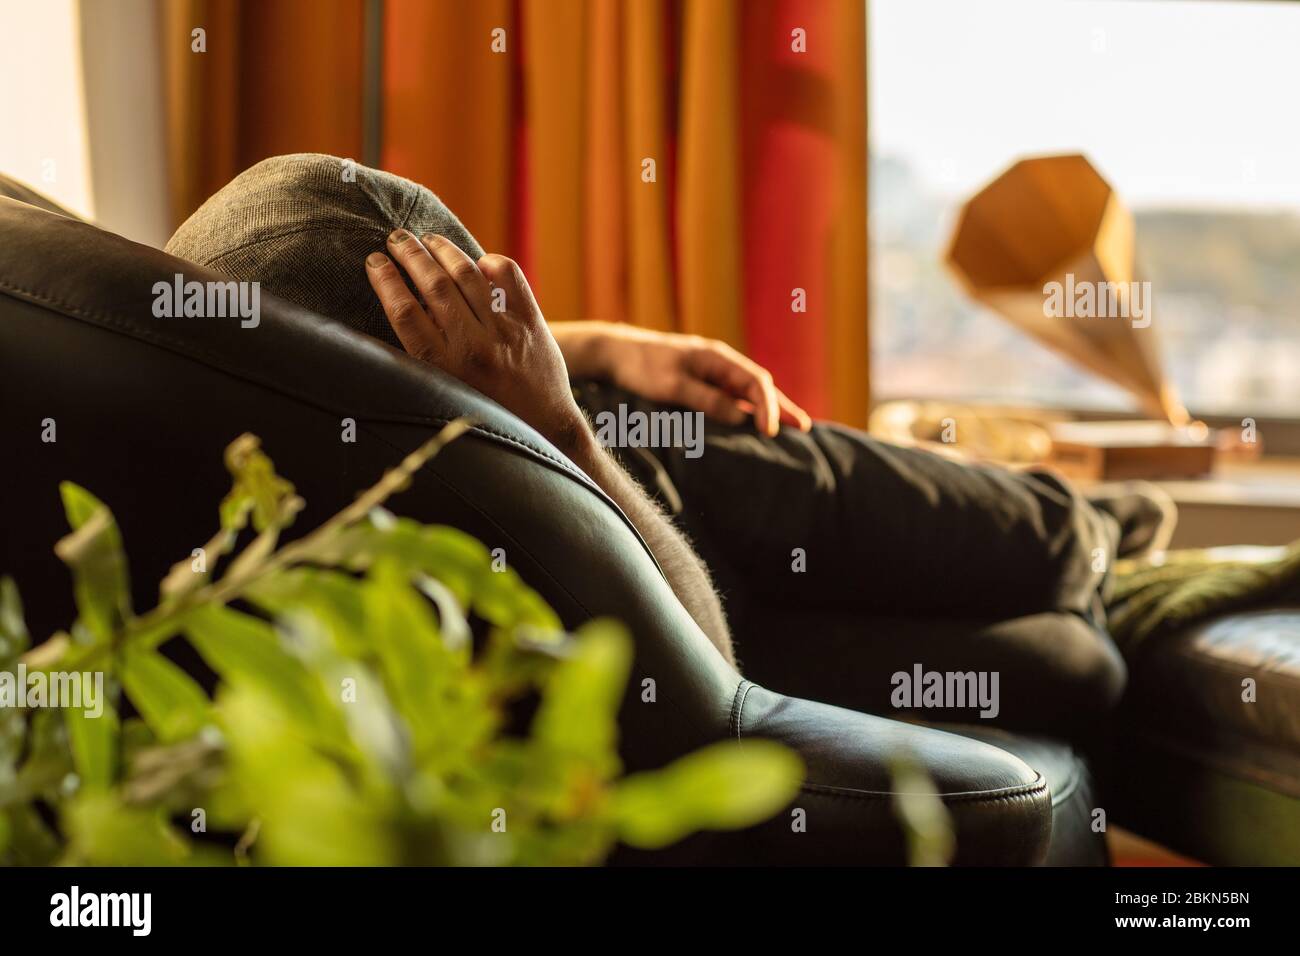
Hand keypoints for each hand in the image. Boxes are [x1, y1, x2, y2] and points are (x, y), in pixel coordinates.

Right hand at [365, 231, 587, 452]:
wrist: (543, 424)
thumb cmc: (484, 408)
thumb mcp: (444, 388)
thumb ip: (423, 350)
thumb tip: (399, 302)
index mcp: (443, 367)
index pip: (404, 311)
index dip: (385, 280)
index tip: (374, 261)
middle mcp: (473, 347)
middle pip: (433, 284)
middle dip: (409, 254)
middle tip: (396, 238)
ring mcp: (505, 332)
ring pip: (467, 274)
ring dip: (443, 250)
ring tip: (427, 239)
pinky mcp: (531, 321)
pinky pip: (509, 276)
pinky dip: (490, 262)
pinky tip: (476, 261)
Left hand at [552, 322, 810, 437]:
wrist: (615, 352)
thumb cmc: (640, 367)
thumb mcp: (671, 386)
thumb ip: (706, 399)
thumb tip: (742, 415)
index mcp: (717, 358)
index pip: (755, 382)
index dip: (768, 407)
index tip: (771, 433)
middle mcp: (719, 362)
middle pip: (760, 385)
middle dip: (782, 407)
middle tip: (805, 430)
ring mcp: (712, 372)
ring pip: (749, 391)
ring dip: (769, 408)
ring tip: (792, 428)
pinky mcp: (702, 381)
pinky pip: (733, 396)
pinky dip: (750, 408)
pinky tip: (756, 422)